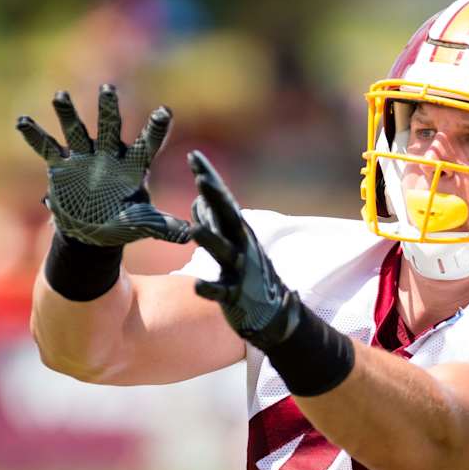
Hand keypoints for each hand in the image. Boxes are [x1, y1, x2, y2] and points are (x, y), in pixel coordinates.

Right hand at [16, 84, 189, 246]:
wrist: (91, 232)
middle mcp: (109, 155)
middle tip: (108, 89)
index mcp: (133, 166)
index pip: (147, 144)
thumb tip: (190, 235)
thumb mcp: (143, 225)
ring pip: (76, 130)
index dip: (155, 129)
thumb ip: (164, 226)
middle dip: (109, 110)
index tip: (165, 112)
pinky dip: (35, 136)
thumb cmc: (122, 224)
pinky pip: (47, 148)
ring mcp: (83, 157)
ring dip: (68, 114)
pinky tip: (23, 121)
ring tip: (60, 95)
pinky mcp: (61, 166)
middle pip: (110, 127)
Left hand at [186, 150, 299, 345]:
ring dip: (211, 240)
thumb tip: (197, 201)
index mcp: (238, 233)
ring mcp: (240, 271)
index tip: (193, 155)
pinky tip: (197, 286)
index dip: (209, 178)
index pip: (222, 199)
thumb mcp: (233, 245)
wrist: (275, 314)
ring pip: (224, 253)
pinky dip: (210, 289)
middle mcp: (242, 247)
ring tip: (194, 228)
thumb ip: (214, 223)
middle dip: (215, 197)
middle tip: (199, 177)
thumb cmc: (250, 275)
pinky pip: (222, 292)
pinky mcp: (236, 296)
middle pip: (227, 218)